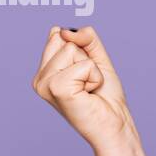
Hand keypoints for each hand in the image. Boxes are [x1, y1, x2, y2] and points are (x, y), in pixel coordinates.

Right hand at [31, 25, 134, 153]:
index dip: (82, 52)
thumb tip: (66, 31)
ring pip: (72, 50)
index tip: (85, 74)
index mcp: (44, 71)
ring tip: (88, 90)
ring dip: (91, 70)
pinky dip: (95, 77)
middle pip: (65, 41)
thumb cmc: (105, 96)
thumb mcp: (96, 59)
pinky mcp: (56, 88)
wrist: (114, 124)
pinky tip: (88, 94)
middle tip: (88, 84)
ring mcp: (45, 84)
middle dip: (86, 60)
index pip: (59, 35)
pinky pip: (84, 64)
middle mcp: (40, 78)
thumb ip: (85, 38)